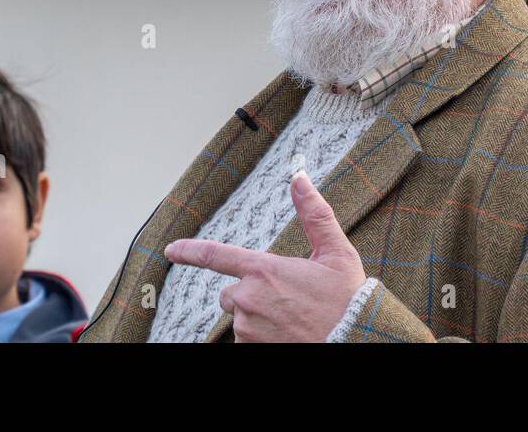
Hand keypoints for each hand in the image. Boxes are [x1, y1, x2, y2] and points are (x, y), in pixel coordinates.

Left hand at [163, 170, 367, 341]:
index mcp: (264, 269)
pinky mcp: (252, 350)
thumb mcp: (336, 252)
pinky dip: (262, 337)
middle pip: (230, 294)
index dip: (188, 251)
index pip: (215, 255)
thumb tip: (300, 178)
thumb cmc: (348, 300)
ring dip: (258, 318)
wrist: (356, 341)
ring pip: (241, 319)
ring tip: (292, 320)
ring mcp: (248, 329)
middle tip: (286, 299)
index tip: (170, 250)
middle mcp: (249, 299)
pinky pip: (248, 341)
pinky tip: (286, 335)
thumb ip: (313, 214)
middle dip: (249, 294)